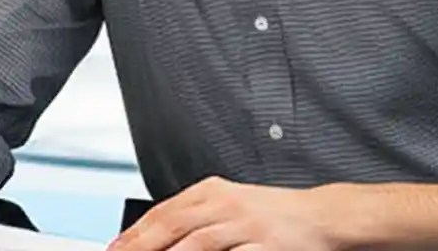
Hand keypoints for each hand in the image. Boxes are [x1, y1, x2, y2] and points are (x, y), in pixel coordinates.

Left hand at [109, 176, 339, 250]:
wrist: (323, 216)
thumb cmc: (276, 214)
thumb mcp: (232, 205)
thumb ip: (197, 217)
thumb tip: (158, 236)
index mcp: (213, 191)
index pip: (163, 211)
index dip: (134, 233)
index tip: (114, 249)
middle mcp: (225, 204)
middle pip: (171, 226)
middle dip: (139, 246)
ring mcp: (244, 225)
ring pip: (194, 244)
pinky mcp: (263, 245)